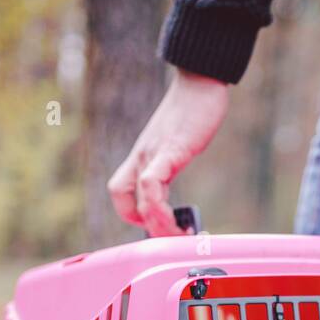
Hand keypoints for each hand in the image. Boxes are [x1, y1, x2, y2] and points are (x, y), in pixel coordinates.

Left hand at [108, 69, 229, 235]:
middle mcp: (142, 157)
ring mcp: (153, 153)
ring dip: (157, 225)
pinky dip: (160, 206)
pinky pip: (151, 184)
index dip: (132, 213)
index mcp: (143, 156)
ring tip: (180, 235)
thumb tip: (179, 171)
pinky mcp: (169, 150)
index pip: (119, 191)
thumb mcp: (178, 139)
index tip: (158, 222)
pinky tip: (180, 217)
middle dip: (149, 229)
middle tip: (174, 239)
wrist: (200, 80)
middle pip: (125, 201)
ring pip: (139, 199)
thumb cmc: (194, 109)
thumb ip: (173, 157)